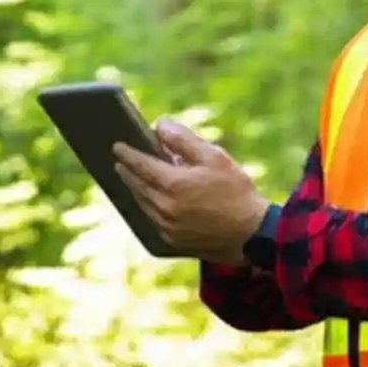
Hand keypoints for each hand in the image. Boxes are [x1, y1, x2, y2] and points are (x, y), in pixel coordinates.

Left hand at [112, 117, 269, 263]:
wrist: (251, 234)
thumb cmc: (236, 191)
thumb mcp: (214, 157)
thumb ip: (184, 139)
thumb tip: (160, 125)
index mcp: (174, 184)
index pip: (140, 165)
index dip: (127, 153)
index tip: (117, 145)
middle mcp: (165, 207)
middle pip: (136, 185)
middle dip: (127, 170)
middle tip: (119, 159)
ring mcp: (166, 227)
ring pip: (142, 203)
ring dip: (134, 188)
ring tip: (131, 176)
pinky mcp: (171, 241)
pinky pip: (151, 219)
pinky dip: (146, 205)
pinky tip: (148, 198)